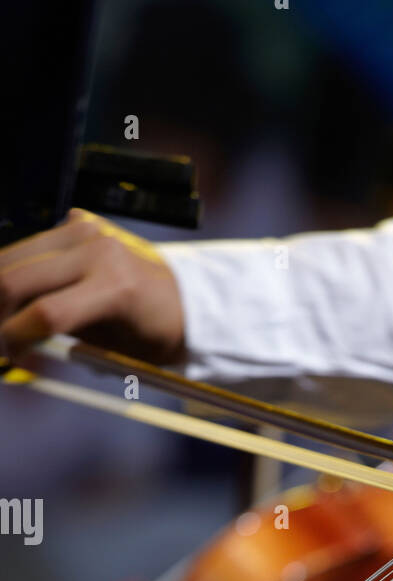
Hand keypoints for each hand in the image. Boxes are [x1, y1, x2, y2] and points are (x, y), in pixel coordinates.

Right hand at [0, 208, 184, 361]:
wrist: (183, 299)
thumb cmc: (152, 337)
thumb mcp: (112, 354)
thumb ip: (60, 346)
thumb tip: (11, 350)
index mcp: (116, 288)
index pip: (46, 313)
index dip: (14, 338)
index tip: (6, 354)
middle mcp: (97, 250)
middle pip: (16, 279)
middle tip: (2, 338)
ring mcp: (86, 230)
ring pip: (13, 257)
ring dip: (1, 291)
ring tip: (8, 319)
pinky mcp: (78, 222)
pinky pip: (31, 248)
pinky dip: (21, 273)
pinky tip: (30, 295)